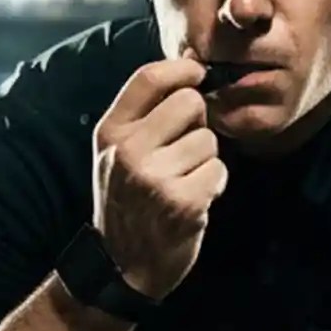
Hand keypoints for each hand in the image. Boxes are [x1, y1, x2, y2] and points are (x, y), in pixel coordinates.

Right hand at [91, 55, 227, 300]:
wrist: (122, 265)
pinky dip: (214, 184)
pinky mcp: (183, 203)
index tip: (197, 74)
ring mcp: (155, 178)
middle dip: (197, 122)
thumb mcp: (117, 152)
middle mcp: (129, 151)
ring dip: (206, 159)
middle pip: (190, 102)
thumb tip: (190, 65)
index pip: (149, 77)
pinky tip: (193, 198)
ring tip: (184, 179)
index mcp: (111, 132)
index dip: (182, 68)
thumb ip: (145, 112)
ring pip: (209, 139)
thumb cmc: (127, 199)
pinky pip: (219, 171)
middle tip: (184, 148)